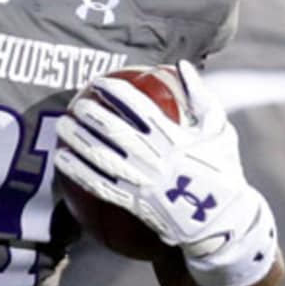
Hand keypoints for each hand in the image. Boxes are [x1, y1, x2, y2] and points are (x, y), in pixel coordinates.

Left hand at [54, 60, 276, 285]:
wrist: (222, 221)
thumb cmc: (222, 170)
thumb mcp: (220, 130)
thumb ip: (201, 96)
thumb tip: (182, 65)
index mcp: (173, 137)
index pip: (137, 107)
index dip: (114, 92)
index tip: (98, 82)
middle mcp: (154, 157)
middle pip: (112, 130)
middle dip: (89, 114)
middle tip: (74, 103)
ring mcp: (142, 181)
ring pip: (101, 156)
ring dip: (77, 139)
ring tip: (62, 125)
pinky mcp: (134, 203)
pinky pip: (100, 185)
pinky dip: (78, 172)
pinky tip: (62, 160)